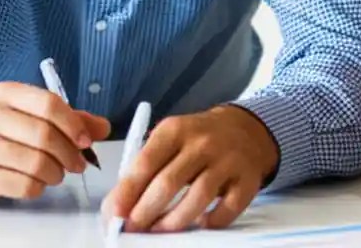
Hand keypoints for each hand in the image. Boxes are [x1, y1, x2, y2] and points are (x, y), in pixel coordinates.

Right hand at [0, 82, 110, 203]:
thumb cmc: (3, 134)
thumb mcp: (33, 116)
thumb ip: (70, 119)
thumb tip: (103, 128)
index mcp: (4, 93)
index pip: (48, 103)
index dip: (73, 124)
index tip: (85, 141)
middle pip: (43, 134)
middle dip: (69, 153)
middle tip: (78, 164)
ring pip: (35, 162)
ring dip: (56, 172)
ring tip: (58, 173)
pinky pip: (23, 184)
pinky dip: (39, 186)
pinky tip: (37, 182)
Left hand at [102, 105, 277, 232]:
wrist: (246, 130)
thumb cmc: (197, 140)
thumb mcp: (169, 140)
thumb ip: (144, 168)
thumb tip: (116, 207)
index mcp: (175, 130)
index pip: (145, 163)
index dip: (126, 193)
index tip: (113, 215)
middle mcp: (202, 143)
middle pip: (168, 183)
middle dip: (145, 212)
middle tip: (132, 230)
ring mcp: (228, 161)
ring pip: (198, 198)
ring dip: (173, 221)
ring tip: (159, 231)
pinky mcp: (247, 181)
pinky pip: (227, 209)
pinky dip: (210, 222)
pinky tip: (199, 223)